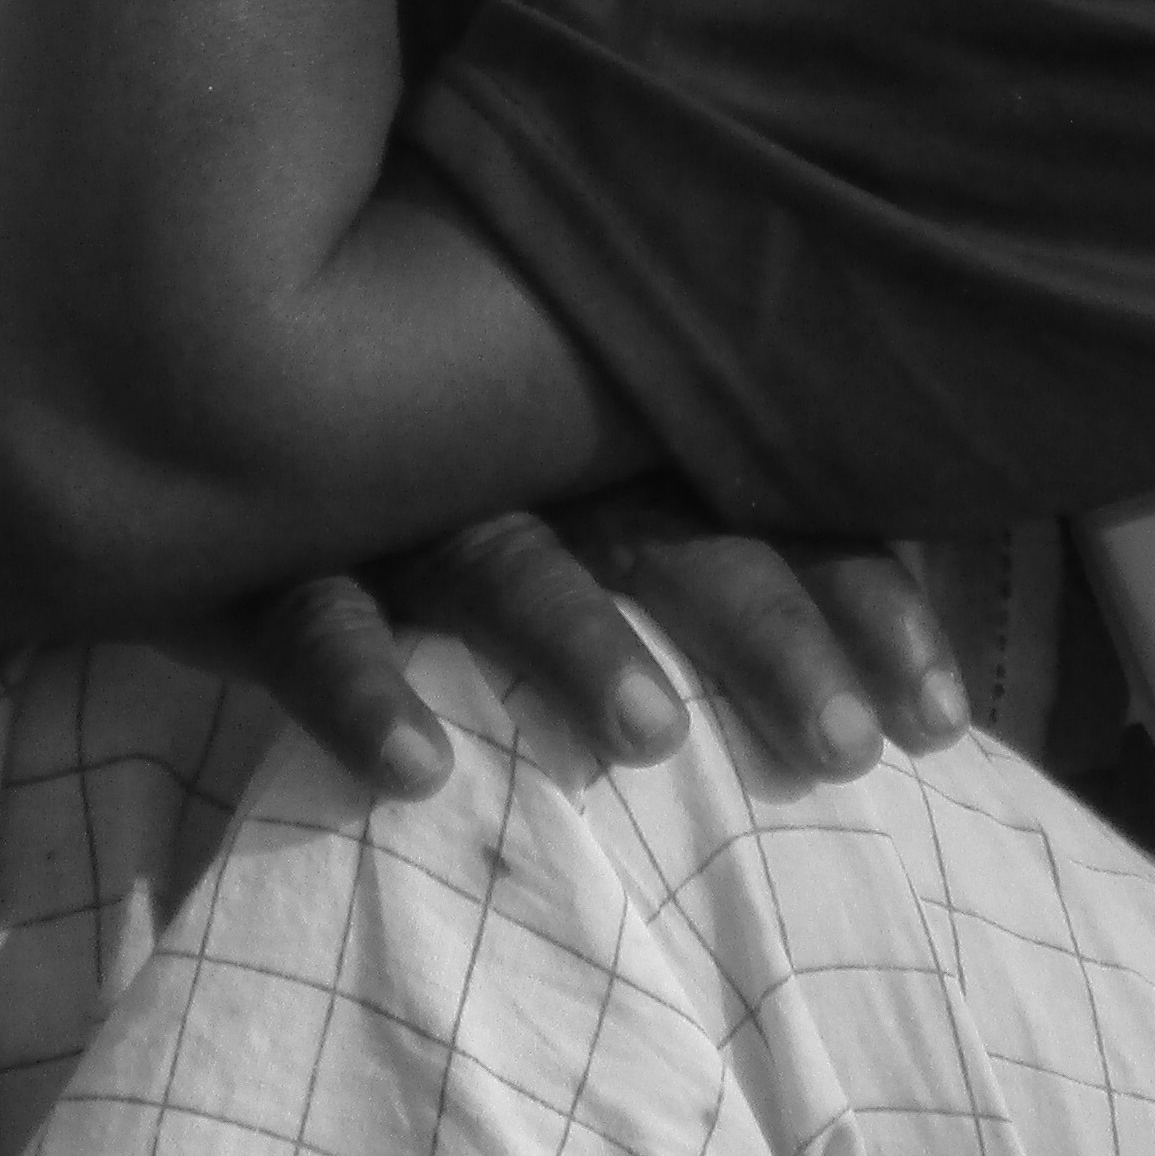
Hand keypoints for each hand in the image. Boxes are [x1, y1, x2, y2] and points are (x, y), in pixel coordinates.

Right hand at [226, 502, 968, 798]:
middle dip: (766, 629)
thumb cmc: (450, 480)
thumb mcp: (591, 496)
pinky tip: (415, 770)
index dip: (863, 600)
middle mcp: (526, 453)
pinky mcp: (272, 553)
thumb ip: (708, 551)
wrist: (211, 385)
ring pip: (503, 557)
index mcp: (623, 443)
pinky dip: (362, 687)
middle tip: (845, 749)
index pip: (771, 508)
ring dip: (577, 640)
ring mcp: (399, 495)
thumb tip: (895, 697)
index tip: (943, 724)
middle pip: (669, 529)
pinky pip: (314, 620)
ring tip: (649, 739)